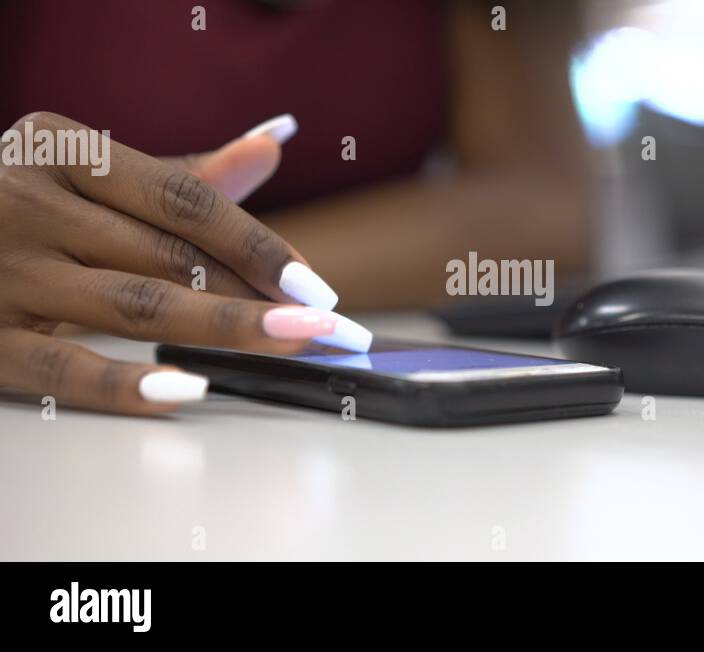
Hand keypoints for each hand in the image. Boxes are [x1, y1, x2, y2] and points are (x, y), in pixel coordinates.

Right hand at [0, 111, 349, 414]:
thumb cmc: (24, 204)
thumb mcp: (91, 172)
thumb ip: (183, 172)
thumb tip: (275, 143)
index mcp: (62, 148)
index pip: (185, 199)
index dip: (258, 245)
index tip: (316, 285)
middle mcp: (26, 201)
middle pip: (169, 255)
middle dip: (258, 297)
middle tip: (326, 327)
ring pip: (133, 306)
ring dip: (223, 332)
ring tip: (292, 348)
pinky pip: (64, 368)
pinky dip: (128, 385)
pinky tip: (191, 392)